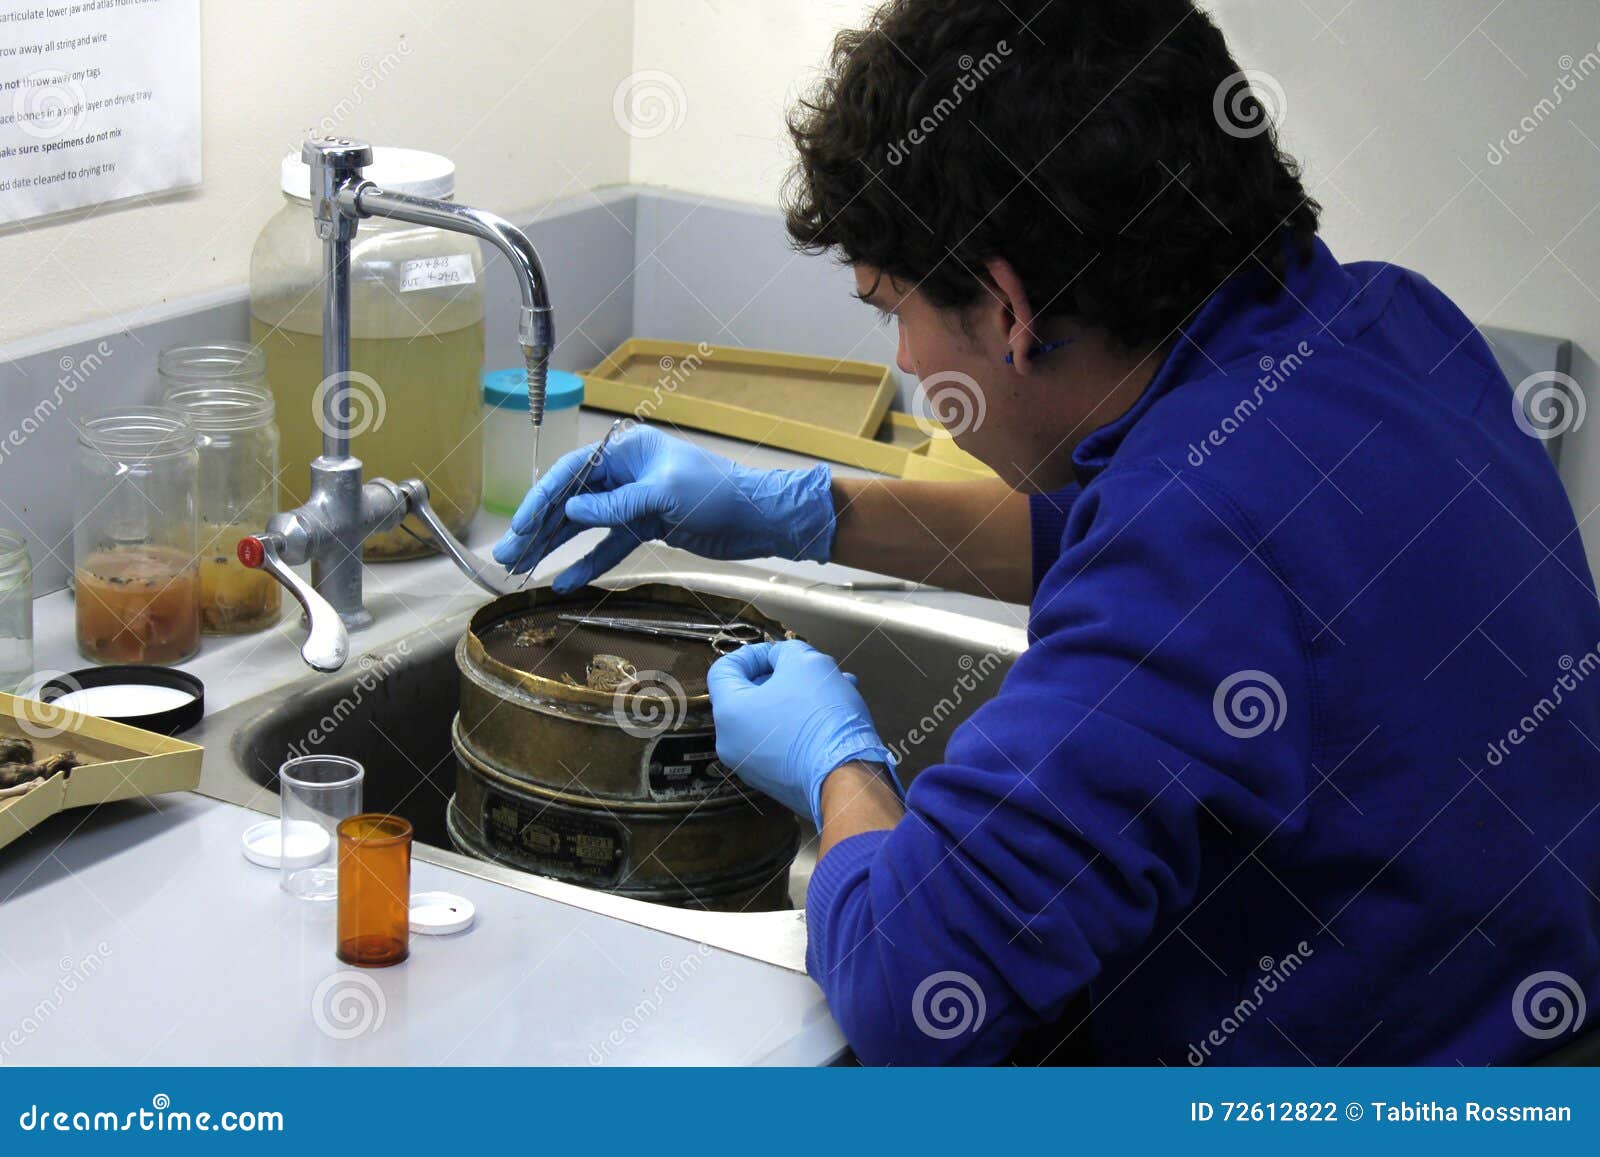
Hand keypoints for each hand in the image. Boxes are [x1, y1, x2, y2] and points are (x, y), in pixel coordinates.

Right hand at [491, 426, 835, 592]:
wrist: (759, 517)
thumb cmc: (720, 493)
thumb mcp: (666, 495)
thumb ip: (617, 504)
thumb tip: (572, 508)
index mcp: (627, 451)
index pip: (572, 472)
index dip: (541, 499)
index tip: (521, 527)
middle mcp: (625, 472)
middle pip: (571, 499)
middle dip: (539, 527)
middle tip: (509, 555)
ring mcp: (633, 500)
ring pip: (584, 524)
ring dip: (555, 547)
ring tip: (523, 569)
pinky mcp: (645, 526)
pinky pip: (609, 544)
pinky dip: (589, 563)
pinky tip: (566, 582)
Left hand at [706, 640, 897, 826]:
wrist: (845, 778)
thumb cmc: (820, 722)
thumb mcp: (805, 664)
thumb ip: (785, 652)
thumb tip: (781, 658)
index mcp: (729, 713)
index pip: (724, 669)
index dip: (752, 653)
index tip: (777, 651)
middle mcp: (734, 744)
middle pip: (752, 695)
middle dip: (785, 675)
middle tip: (811, 668)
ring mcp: (755, 765)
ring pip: (774, 717)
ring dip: (801, 697)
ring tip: (835, 686)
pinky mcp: (778, 779)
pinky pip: (785, 740)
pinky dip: (804, 722)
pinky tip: (834, 712)